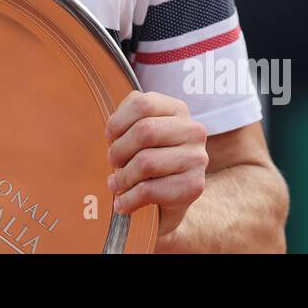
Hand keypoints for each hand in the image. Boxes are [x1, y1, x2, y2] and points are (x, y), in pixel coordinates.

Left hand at [104, 90, 208, 234]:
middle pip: (144, 132)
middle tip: (113, 162)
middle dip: (119, 151)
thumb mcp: (140, 132)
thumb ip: (127, 121)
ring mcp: (197, 158)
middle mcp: (192, 130)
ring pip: (147, 163)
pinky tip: (122, 203)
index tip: (110, 137)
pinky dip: (129, 199)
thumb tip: (113, 134)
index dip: (118, 122)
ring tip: (116, 184)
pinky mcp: (194, 186)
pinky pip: (151, 191)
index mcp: (177, 109)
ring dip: (123, 177)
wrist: (173, 195)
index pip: (142, 104)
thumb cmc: (150, 156)